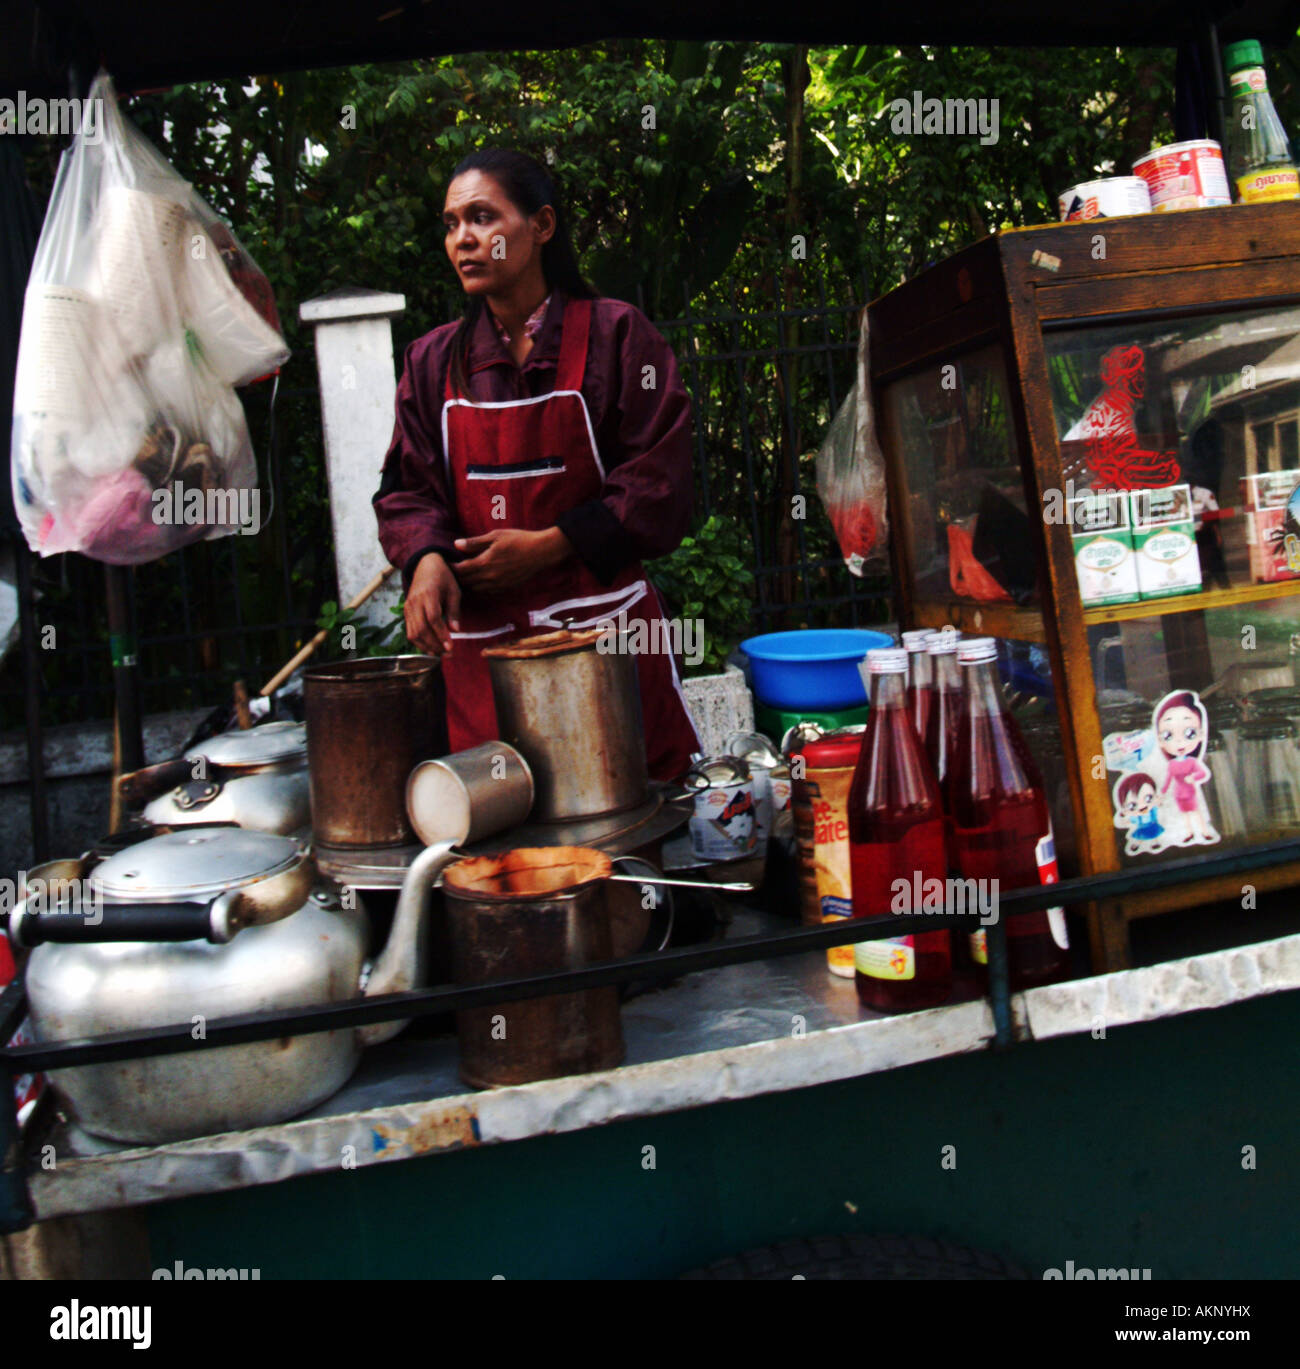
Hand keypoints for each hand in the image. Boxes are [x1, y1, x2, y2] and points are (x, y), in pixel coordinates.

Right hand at [404, 553, 460, 655]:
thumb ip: (454, 610)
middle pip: (421, 629)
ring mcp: (408, 607)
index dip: (441, 634)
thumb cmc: (443, 577)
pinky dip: (420, 642)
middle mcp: (414, 602)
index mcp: (428, 594)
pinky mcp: (406, 612)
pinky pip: (410, 631)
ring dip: (427, 646)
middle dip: (435, 645)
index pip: (433, 618)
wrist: (425, 564)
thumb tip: (456, 630)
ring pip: (413, 633)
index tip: (450, 647)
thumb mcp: (454, 590)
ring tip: (441, 653)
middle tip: (448, 654)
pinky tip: (431, 647)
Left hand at [453, 527, 570, 594]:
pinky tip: (479, 581)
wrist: (540, 552)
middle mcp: (490, 577)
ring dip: (468, 584)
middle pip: (466, 582)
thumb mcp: (495, 536)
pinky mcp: (506, 588)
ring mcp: (498, 585)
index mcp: (485, 562)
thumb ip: (474, 543)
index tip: (447, 564)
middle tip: (451, 572)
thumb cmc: (518, 540)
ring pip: (476, 589)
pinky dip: (480, 588)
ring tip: (463, 578)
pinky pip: (487, 592)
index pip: (461, 570)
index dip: (452, 568)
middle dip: (458, 578)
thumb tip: (456, 544)